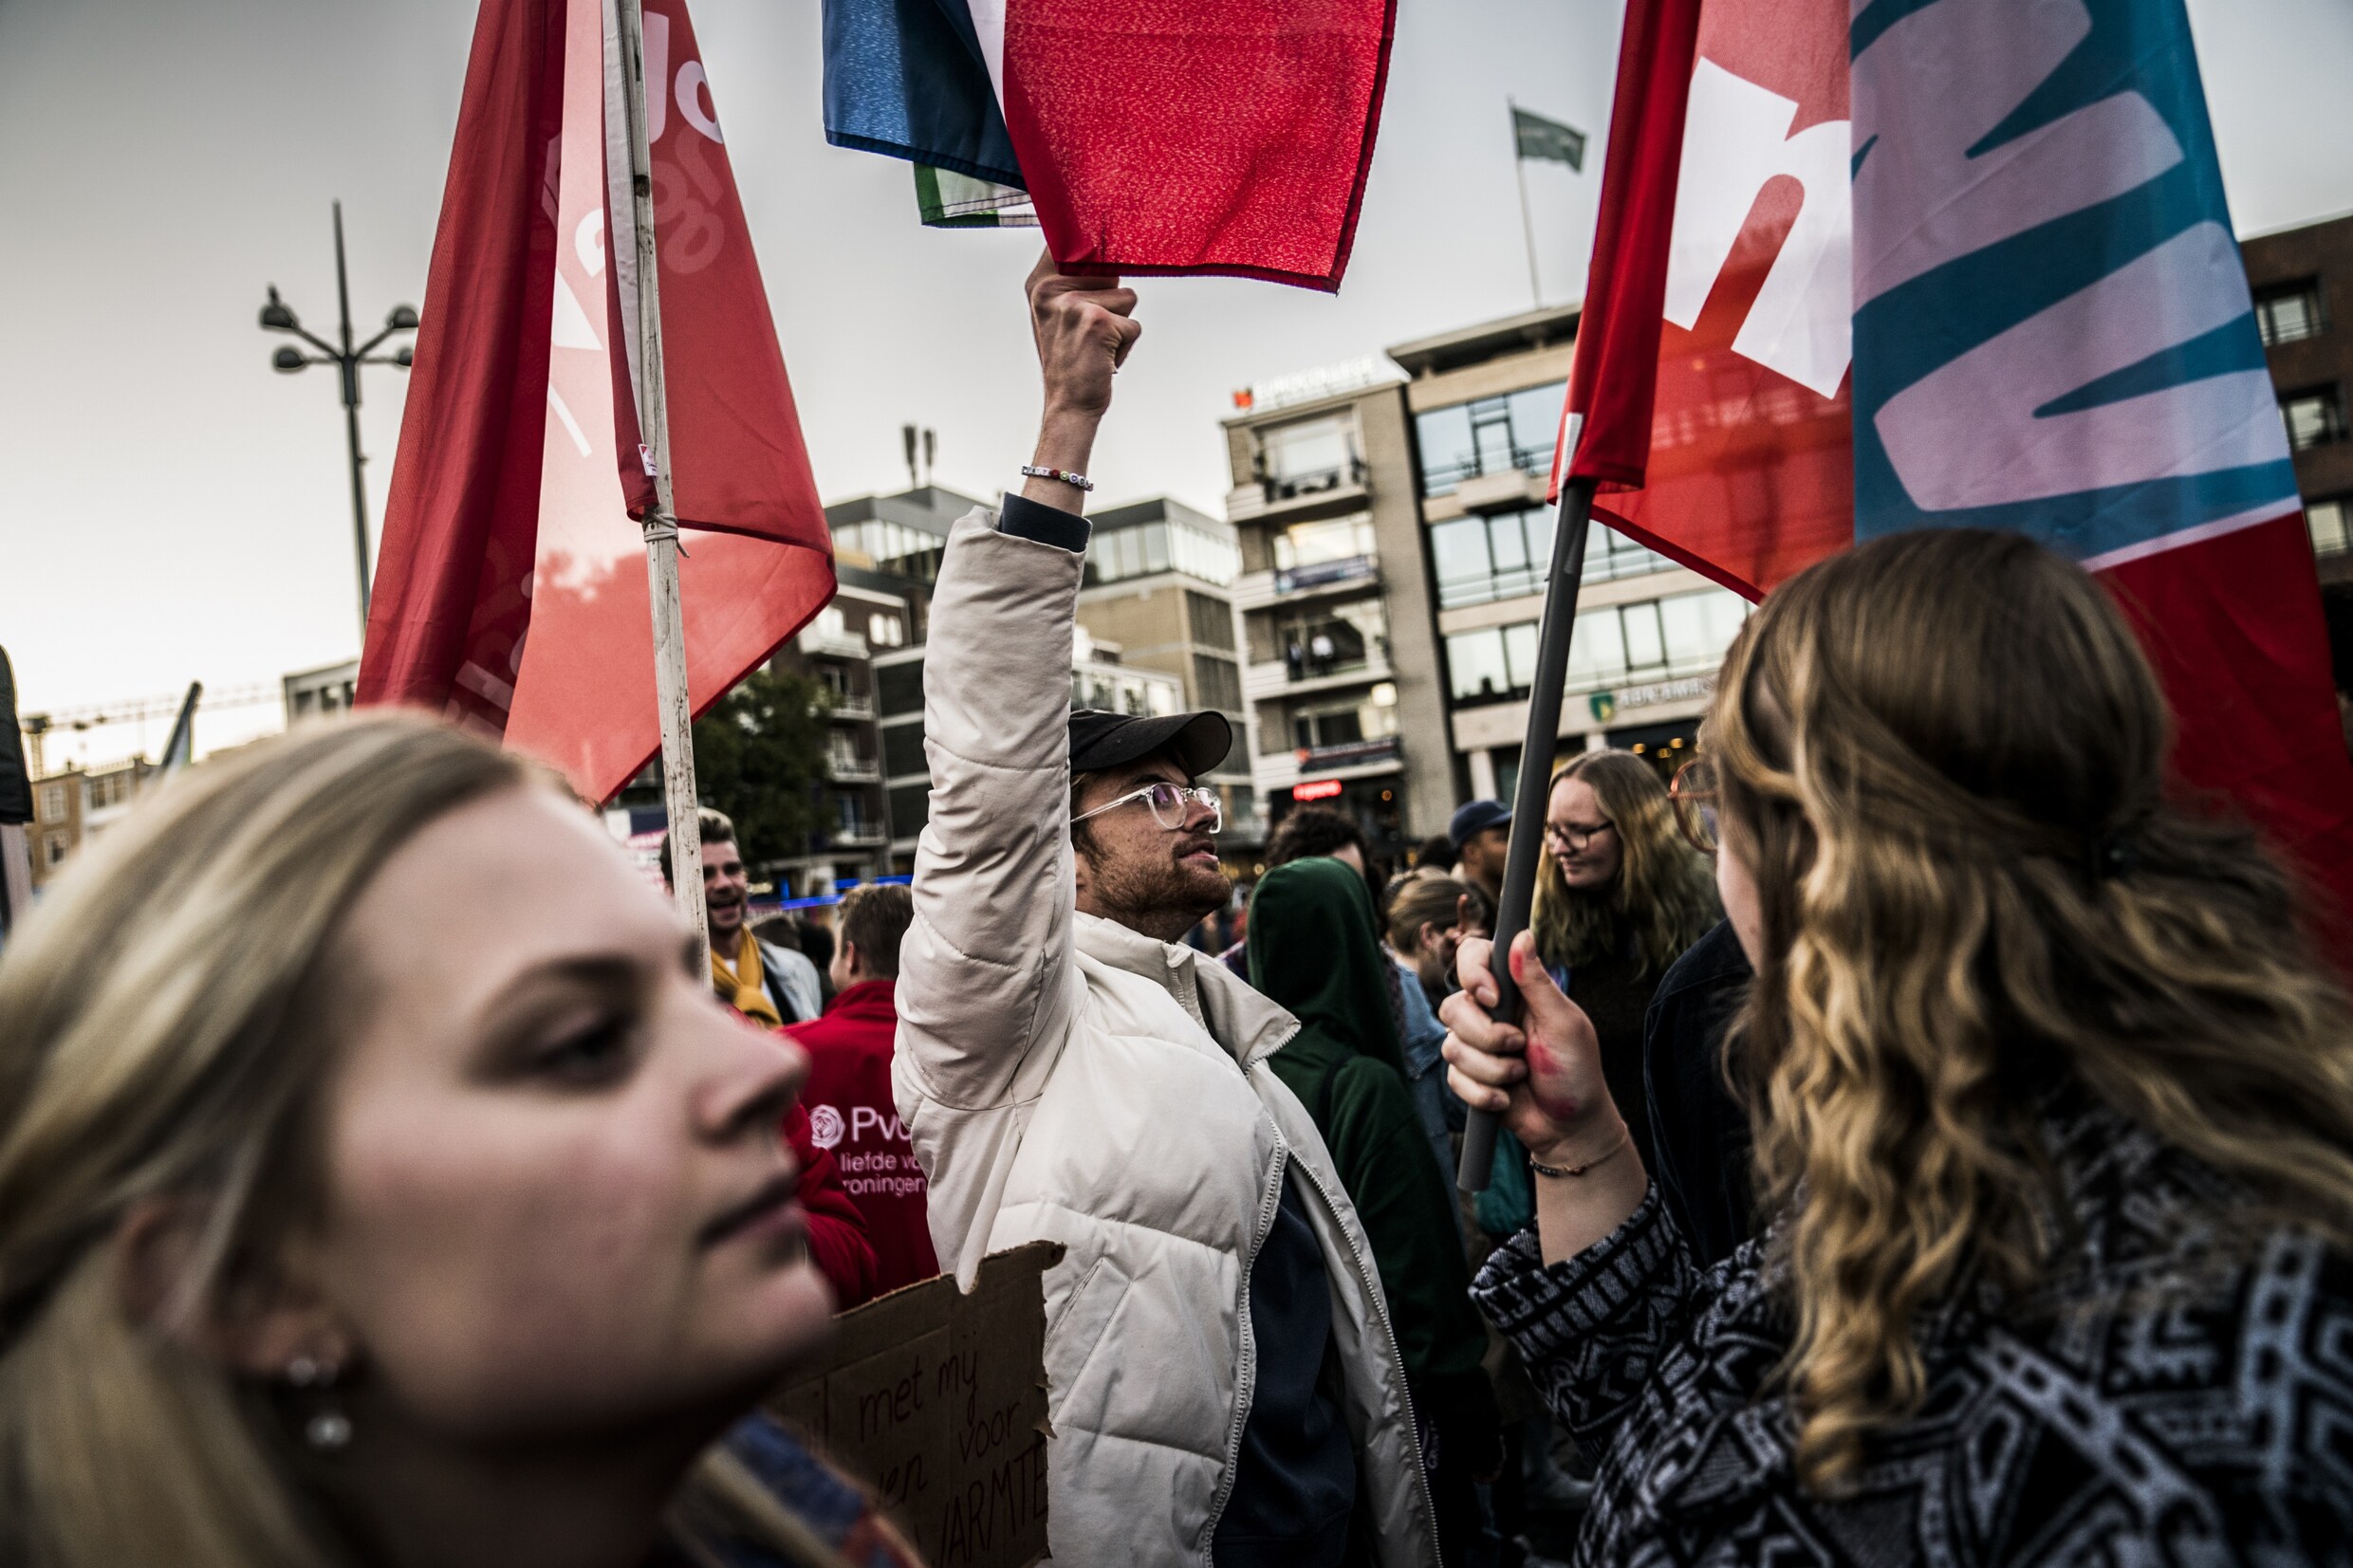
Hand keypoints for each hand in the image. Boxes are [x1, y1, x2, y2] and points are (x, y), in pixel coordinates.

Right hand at [1026, 249, 1139, 424]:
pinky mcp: (1099, 323)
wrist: (1068, 405)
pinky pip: (1134, 325)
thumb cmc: (1070, 360)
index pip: (1068, 238)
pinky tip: (1104, 358)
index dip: (1094, 239)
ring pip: (1127, 297)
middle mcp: (1052, 290)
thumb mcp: (1059, 314)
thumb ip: (1076, 281)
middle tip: (1090, 331)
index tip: (1100, 230)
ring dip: (1121, 325)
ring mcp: (1074, 305)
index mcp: (1040, 284)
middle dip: (1113, 300)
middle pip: (1111, 270)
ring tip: (1097, 346)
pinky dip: (1126, 346)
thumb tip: (1111, 248)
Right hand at [1440, 931, 1620, 1167]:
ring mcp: (1475, 1044)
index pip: (1472, 956)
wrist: (1570, 1126)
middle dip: (1487, 1036)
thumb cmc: (1576, 1069)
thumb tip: (1522, 935)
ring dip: (1491, 1069)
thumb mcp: (1564, 1023)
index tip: (1493, 999)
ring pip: (1452, 1046)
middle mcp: (1488, 1012)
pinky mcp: (1467, 1075)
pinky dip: (1484, 1093)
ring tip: (1520, 1074)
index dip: (1472, 973)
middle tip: (1520, 1047)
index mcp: (1513, 989)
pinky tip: (1507, 1098)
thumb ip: (1538, 981)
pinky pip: (1454, 1078)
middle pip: (1453, 1006)